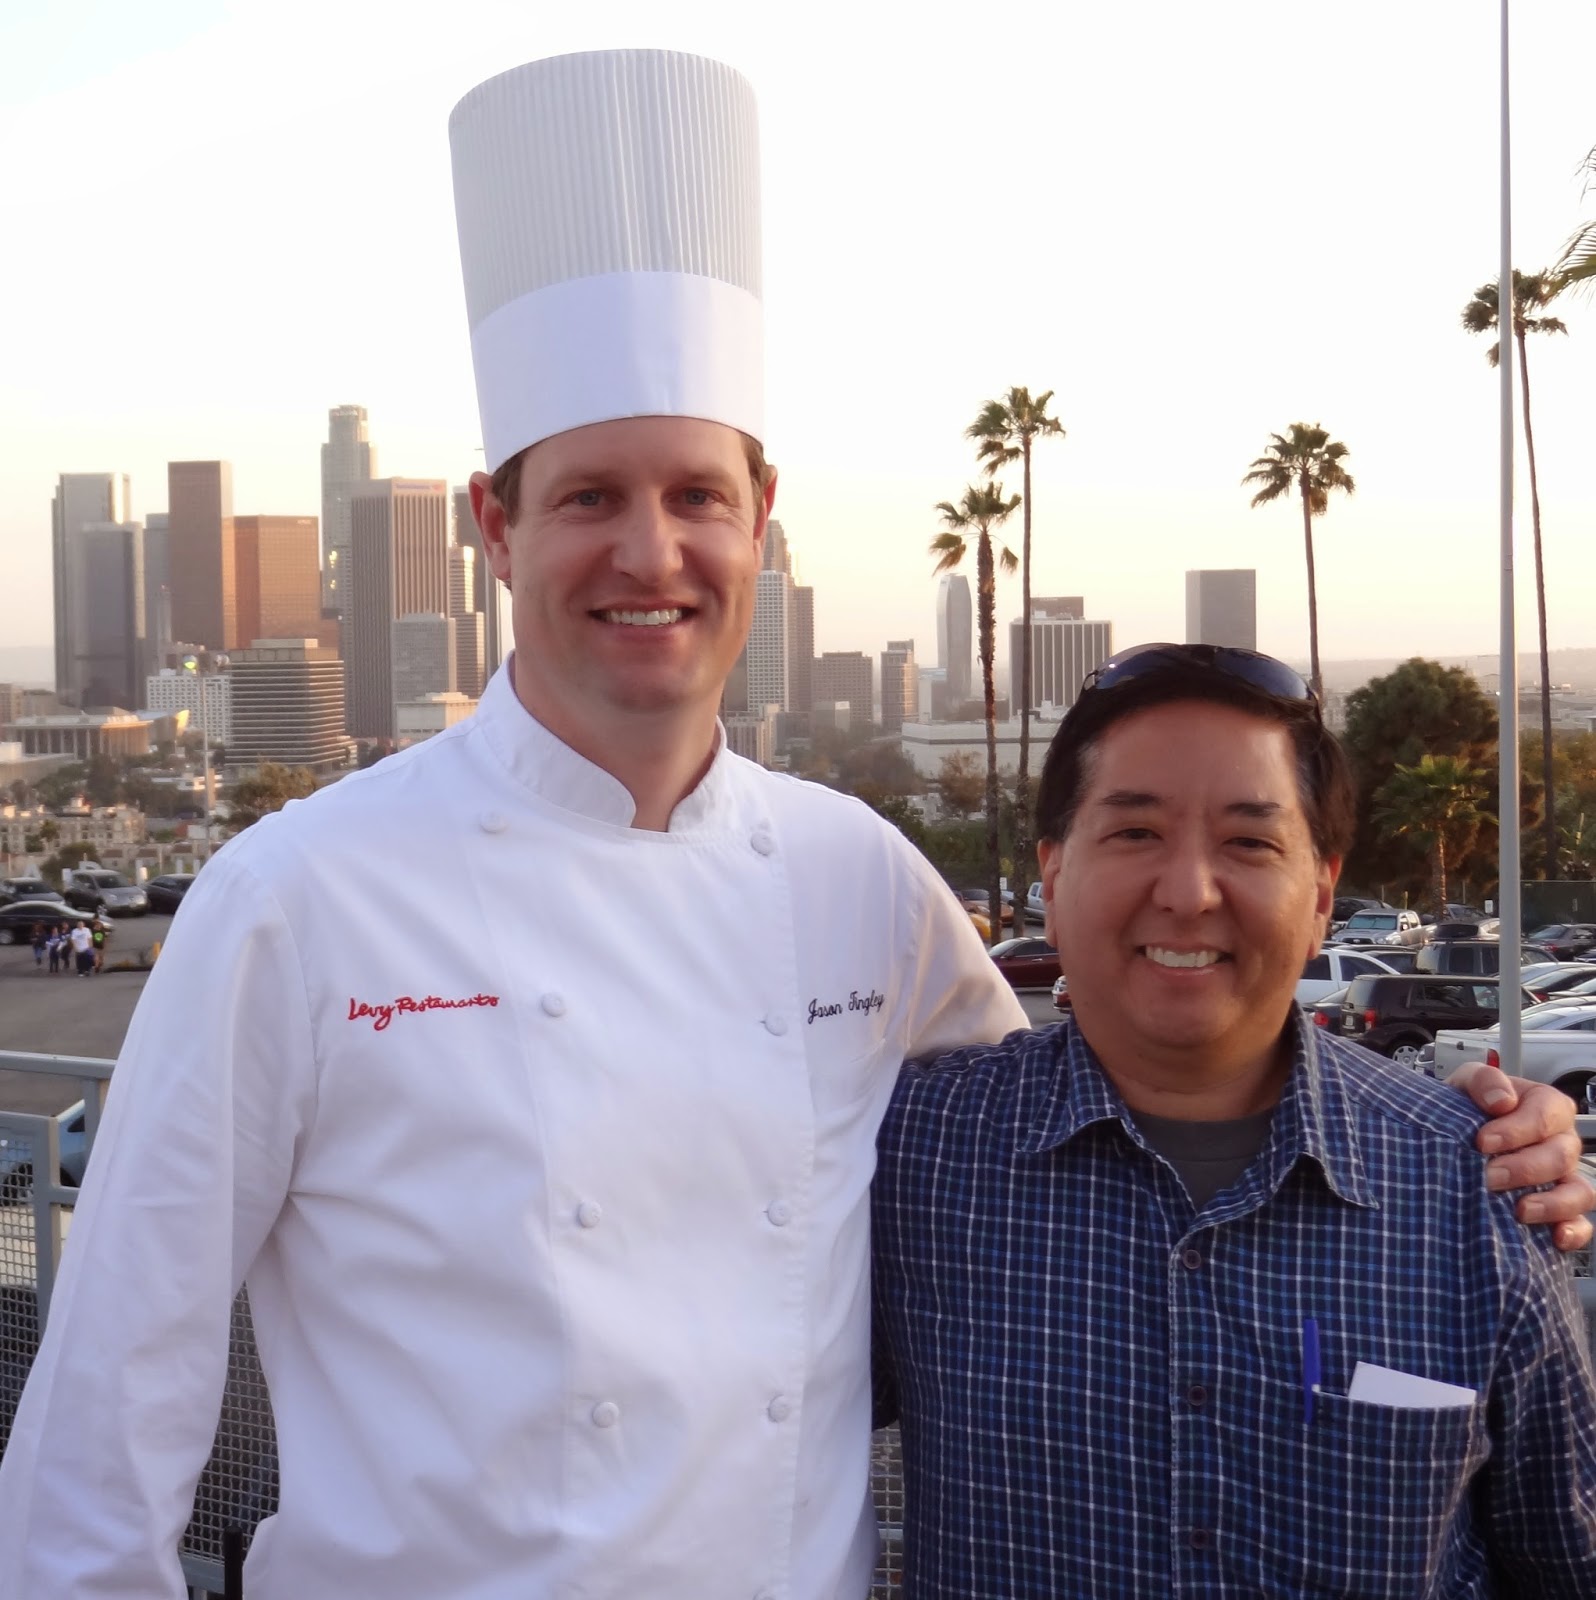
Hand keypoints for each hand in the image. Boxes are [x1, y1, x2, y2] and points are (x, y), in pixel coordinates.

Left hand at [1449, 1061, 1593, 1251]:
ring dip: (1552, 1203)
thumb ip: (1483, 1080)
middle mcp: (1562, 1141)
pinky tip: (1555, 1237)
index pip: (1547, 1114)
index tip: (1482, 1141)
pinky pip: (1582, 1223)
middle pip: (1560, 1156)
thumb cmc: (1465, 1108)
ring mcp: (1565, 1176)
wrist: (1449, 1136)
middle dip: (1524, 1168)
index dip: (1517, 1129)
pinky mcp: (1561, 1208)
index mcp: (1546, 1106)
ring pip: (1580, 1192)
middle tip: (1489, 1176)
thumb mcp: (1466, 1083)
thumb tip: (1502, 1100)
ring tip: (1519, 1210)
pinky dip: (1573, 1231)